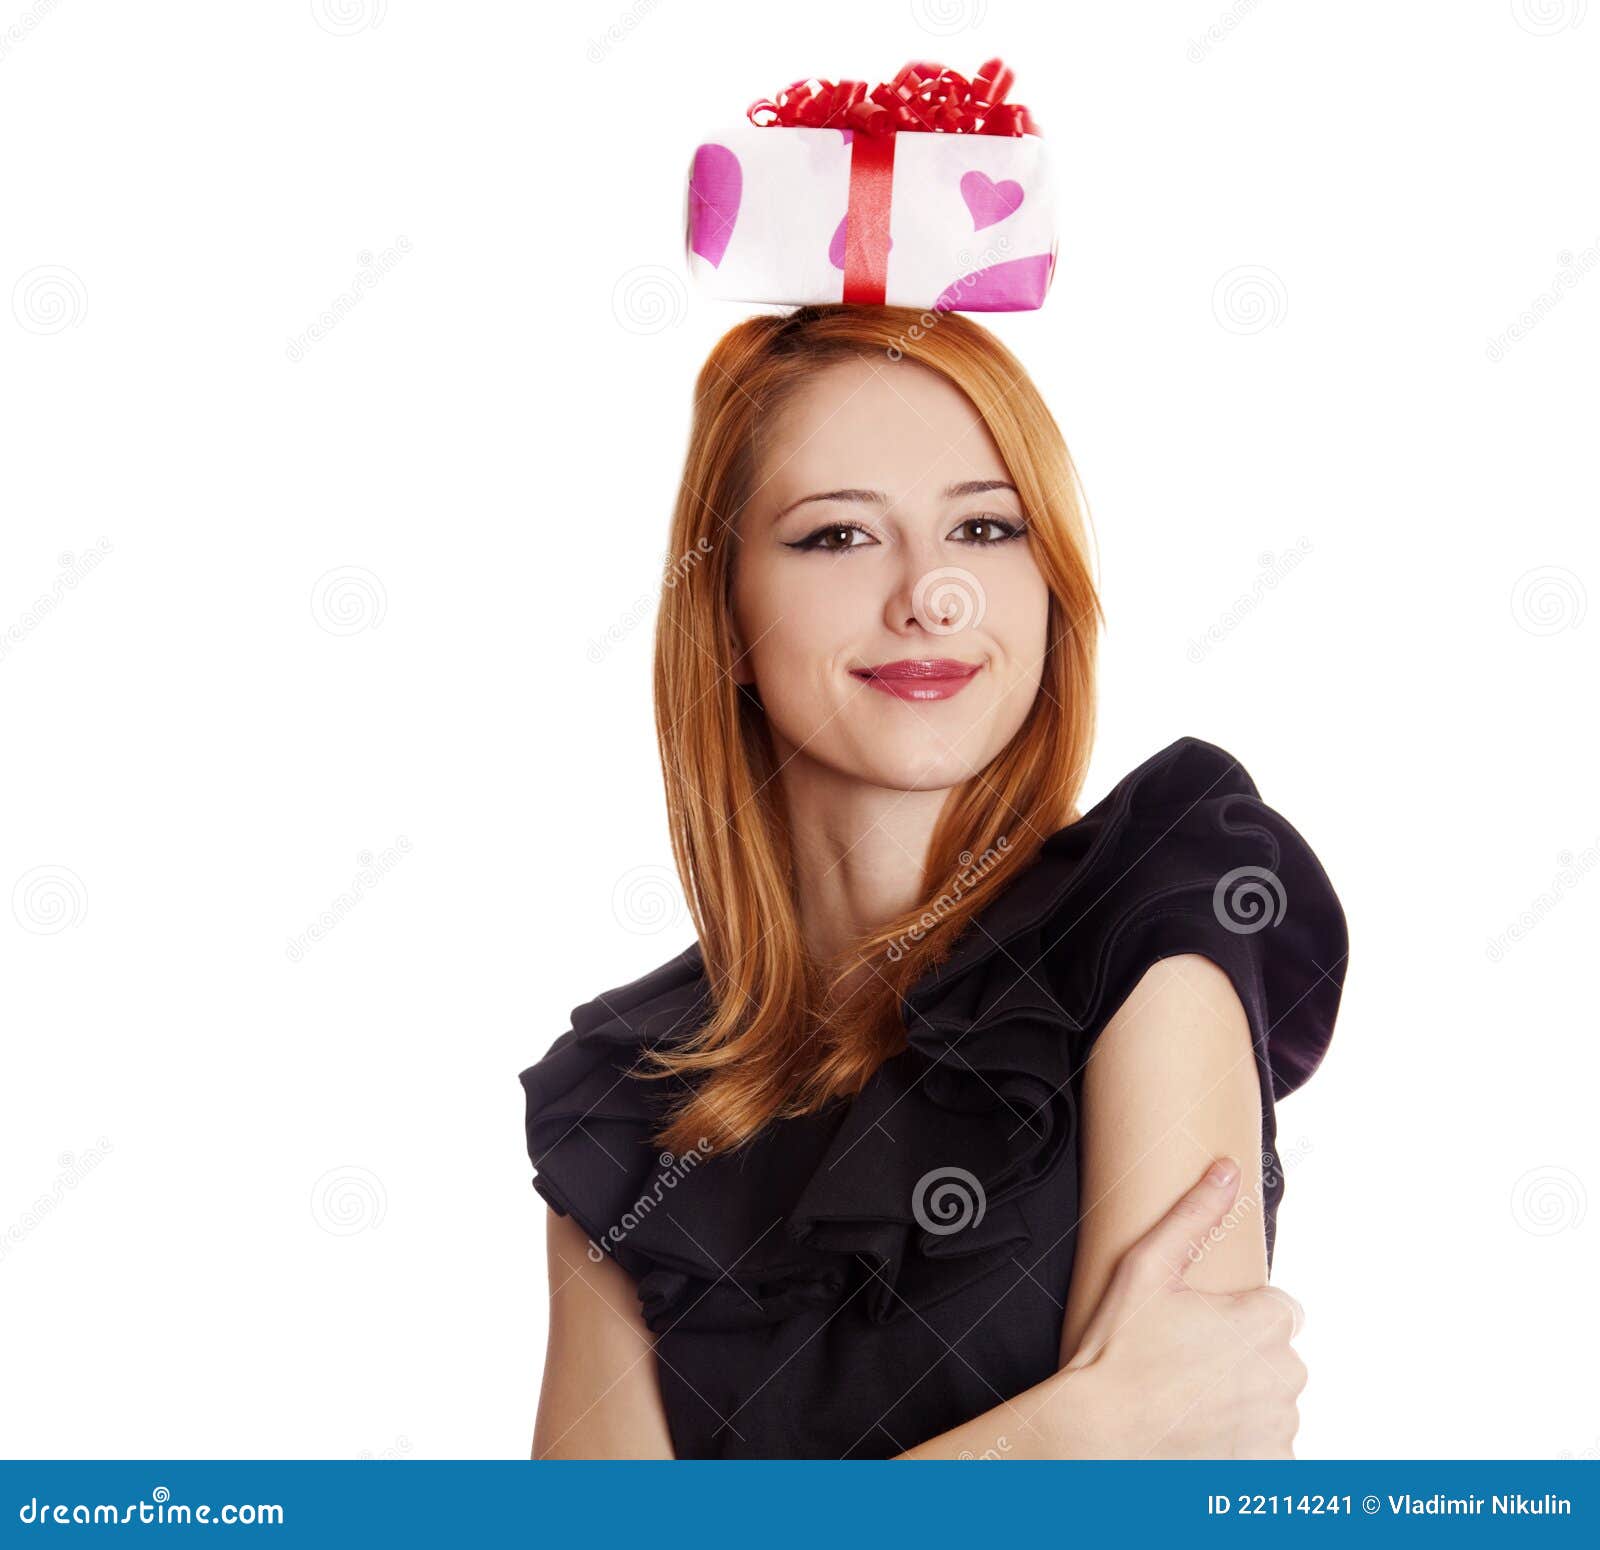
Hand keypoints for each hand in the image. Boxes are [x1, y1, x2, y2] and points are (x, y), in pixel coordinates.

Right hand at [1053, 1157, 1307, 1457]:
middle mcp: (1285, 1375)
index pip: (1279, 1309)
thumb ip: (1194, 1215)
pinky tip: (1204, 1434)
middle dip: (1244, 1356)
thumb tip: (1226, 1169)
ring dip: (1245, 1399)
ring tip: (1190, 1400)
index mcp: (1266, 1323)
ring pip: (1273, 1399)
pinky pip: (1272, 1446)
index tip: (1200, 1328)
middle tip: (1187, 1363)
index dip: (1239, 1315)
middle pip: (1278, 1354)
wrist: (1101, 1439)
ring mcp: (1280, 1426)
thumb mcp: (1147, 1269)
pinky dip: (1246, 1443)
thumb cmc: (1119, 1352)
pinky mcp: (1272, 1468)